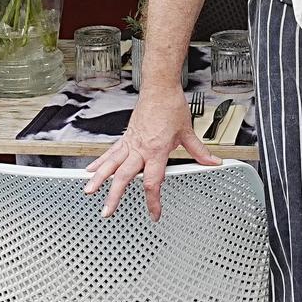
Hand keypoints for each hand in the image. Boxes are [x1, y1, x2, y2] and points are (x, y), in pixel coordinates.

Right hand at [84, 86, 220, 218]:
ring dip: (99, 179)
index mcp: (156, 150)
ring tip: (89, 192)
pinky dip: (100, 162)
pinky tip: (90, 171)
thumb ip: (199, 151)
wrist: (160, 88)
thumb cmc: (171, 107)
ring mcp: (130, 143)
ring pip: (111, 165)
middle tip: (107, 211)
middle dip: (114, 196)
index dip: (153, 201)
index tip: (154, 213)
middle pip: (124, 177)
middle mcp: (139, 149)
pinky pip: (110, 152)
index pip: (152, 182)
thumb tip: (213, 161)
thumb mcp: (188, 132)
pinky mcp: (126, 137)